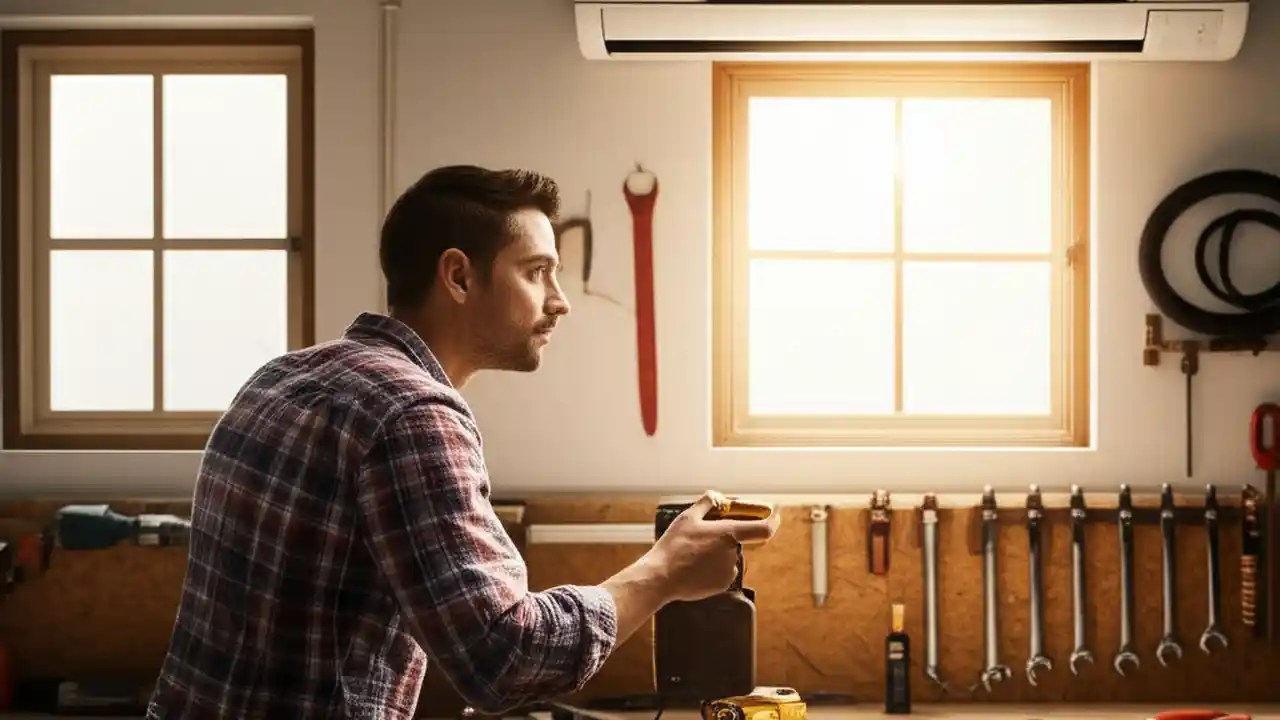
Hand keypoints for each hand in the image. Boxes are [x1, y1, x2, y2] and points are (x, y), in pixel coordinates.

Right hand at [645, 490, 780, 602]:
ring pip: (729, 556)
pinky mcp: (723, 585)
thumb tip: (717, 495)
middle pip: (738, 541)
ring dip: (717, 553)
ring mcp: (729, 571)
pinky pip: (723, 572)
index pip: (764, 529)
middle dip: (725, 537)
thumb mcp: (688, 517)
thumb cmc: (674, 546)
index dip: (773, 522)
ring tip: (693, 554)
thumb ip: (706, 503)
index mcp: (729, 534)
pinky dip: (713, 568)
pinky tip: (695, 567)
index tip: (775, 517)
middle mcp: (734, 553)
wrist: (662, 577)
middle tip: (703, 537)